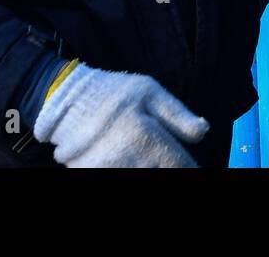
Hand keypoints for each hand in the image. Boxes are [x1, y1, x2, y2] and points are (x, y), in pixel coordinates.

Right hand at [32, 62, 208, 167]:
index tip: (187, 163)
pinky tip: (126, 159)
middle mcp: (129, 162)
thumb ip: (179, 116)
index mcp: (148, 140)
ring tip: (141, 155)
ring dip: (147, 169)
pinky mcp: (91, 175)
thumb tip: (203, 132)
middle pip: (161, 176)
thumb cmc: (113, 94)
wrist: (64, 103)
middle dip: (166, 166)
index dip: (189, 166)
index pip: (181, 167)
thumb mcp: (150, 92)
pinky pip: (118, 177)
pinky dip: (126, 169)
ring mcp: (108, 172)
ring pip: (141, 177)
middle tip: (162, 156)